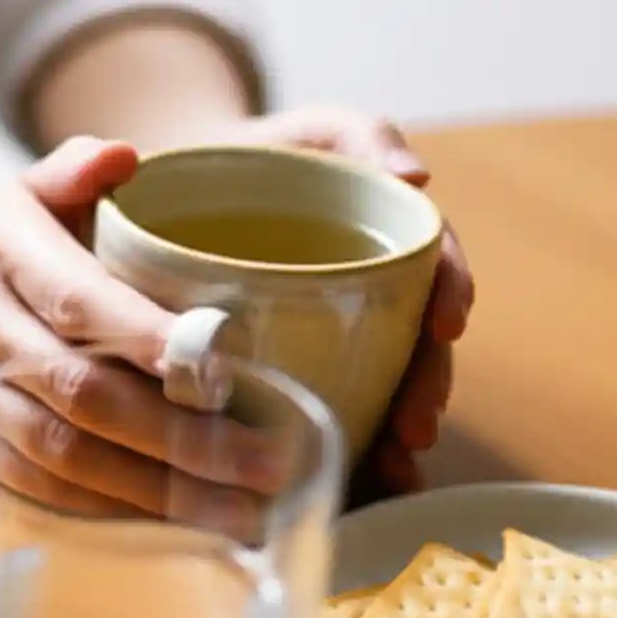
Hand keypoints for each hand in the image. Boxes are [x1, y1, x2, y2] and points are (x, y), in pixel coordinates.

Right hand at [0, 137, 285, 538]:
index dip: (145, 337)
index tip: (221, 372)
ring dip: (156, 493)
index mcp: (1, 247)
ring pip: (63, 456)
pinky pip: (40, 491)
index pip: (77, 298)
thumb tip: (126, 155)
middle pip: (81, 392)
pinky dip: (110, 515)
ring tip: (240, 513)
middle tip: (265, 463)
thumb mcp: (25, 195)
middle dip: (179, 438)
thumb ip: (76, 170)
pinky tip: (176, 527)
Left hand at [204, 107, 475, 496]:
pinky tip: (348, 485)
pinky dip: (342, 448)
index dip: (449, 291)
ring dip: (392, 431)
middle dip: (425, 386)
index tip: (445, 328)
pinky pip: (326, 412)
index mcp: (378, 239)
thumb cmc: (246, 155)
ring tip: (390, 467)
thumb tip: (419, 175)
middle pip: (414, 343)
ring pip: (377, 388)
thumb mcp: (305, 132)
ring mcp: (330, 335)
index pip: (432, 263)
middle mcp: (363, 294)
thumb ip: (357, 133)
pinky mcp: (289, 369)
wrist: (167, 190)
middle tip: (415, 426)